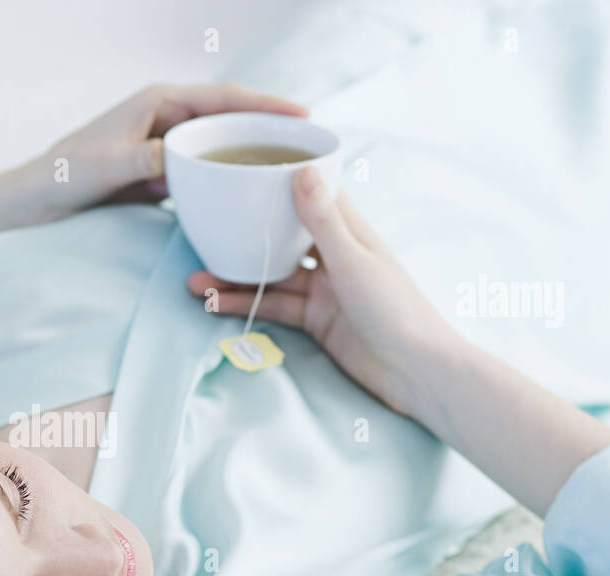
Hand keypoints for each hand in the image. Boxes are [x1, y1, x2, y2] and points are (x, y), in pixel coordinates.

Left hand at [36, 83, 307, 217]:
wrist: (38, 199)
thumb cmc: (67, 174)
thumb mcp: (110, 165)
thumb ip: (147, 159)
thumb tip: (182, 159)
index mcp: (159, 100)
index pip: (224, 98)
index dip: (265, 106)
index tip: (301, 116)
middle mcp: (165, 116)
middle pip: (229, 119)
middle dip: (267, 130)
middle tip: (307, 148)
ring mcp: (165, 143)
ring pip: (218, 146)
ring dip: (248, 157)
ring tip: (287, 172)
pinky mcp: (160, 170)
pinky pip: (202, 170)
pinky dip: (224, 180)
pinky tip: (246, 197)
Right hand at [186, 165, 461, 416]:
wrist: (414, 372)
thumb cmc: (394, 309)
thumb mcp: (353, 260)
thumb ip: (323, 221)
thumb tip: (302, 170)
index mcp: (351, 231)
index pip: (312, 195)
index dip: (279, 183)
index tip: (242, 172)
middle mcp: (335, 255)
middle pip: (283, 237)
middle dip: (245, 236)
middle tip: (204, 232)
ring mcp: (324, 289)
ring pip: (272, 276)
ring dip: (236, 278)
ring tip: (195, 281)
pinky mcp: (315, 320)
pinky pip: (274, 306)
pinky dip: (247, 305)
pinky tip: (216, 304)